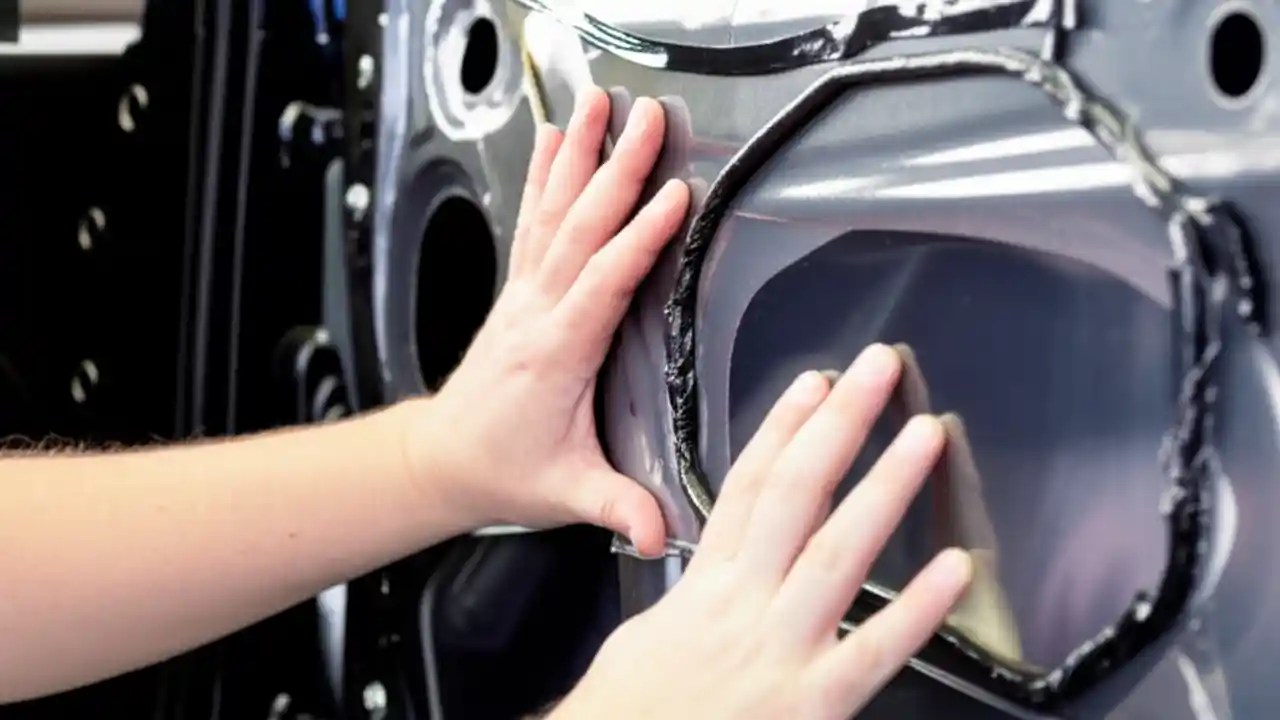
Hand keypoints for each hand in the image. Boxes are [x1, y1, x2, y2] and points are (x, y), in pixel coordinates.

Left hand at [407, 87, 689, 555]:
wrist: (442, 458)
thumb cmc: (504, 470)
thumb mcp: (566, 493)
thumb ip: (616, 505)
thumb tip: (662, 533)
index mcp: (556, 353)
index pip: (603, 284)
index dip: (638, 239)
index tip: (673, 197)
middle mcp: (536, 311)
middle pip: (580, 228)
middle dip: (618, 171)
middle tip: (651, 120)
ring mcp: (523, 294)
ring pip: (553, 211)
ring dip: (581, 155)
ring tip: (601, 102)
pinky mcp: (519, 289)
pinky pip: (533, 220)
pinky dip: (544, 175)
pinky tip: (555, 137)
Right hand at [553, 344, 973, 719]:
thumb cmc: (631, 711)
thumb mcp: (649, 632)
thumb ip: (695, 590)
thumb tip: (722, 560)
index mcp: (707, 584)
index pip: (751, 485)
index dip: (785, 426)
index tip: (817, 382)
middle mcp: (746, 602)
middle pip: (797, 493)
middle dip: (840, 424)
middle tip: (878, 368)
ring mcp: (783, 648)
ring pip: (839, 551)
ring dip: (885, 487)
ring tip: (924, 435)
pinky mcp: (814, 702)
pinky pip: (875, 650)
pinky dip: (917, 608)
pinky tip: (956, 569)